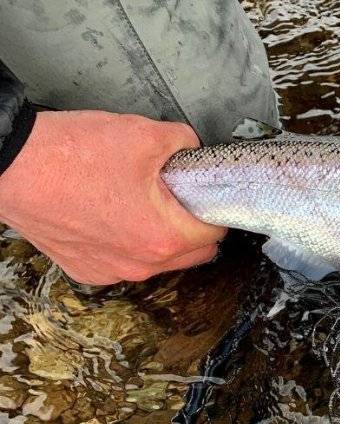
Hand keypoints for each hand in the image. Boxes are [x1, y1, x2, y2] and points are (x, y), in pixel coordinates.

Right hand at [0, 110, 225, 284]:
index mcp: (163, 237)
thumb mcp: (145, 134)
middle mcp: (139, 264)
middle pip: (193, 253)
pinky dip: (125, 242)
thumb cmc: (69, 155)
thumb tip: (190, 151)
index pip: (216, 232)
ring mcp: (110, 271)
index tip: (203, 195)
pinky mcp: (85, 269)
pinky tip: (111, 213)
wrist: (9, 166)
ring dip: (160, 236)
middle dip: (192, 226)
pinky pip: (122, 260)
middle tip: (176, 196)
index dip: (213, 207)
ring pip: (158, 260)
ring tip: (139, 200)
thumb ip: (184, 143)